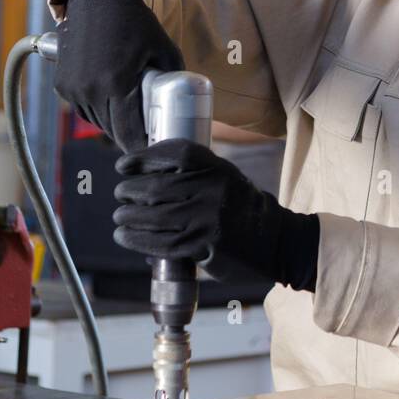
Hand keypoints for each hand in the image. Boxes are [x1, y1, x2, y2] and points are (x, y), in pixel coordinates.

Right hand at [53, 0, 184, 152]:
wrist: (100, 0)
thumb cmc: (137, 24)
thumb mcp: (165, 51)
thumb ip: (173, 81)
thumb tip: (182, 107)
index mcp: (117, 83)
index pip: (129, 134)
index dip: (143, 146)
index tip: (155, 149)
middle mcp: (90, 89)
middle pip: (113, 131)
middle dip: (131, 136)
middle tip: (148, 134)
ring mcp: (73, 88)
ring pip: (97, 122)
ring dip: (113, 123)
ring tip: (131, 116)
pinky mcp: (62, 85)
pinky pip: (84, 109)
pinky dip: (98, 110)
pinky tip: (112, 100)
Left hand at [112, 138, 318, 287]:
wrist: (277, 240)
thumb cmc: (243, 208)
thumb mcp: (227, 178)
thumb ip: (195, 173)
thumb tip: (146, 174)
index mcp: (218, 168)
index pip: (175, 153)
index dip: (144, 157)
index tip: (124, 165)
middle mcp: (212, 190)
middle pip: (155, 188)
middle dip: (128, 192)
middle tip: (121, 196)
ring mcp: (207, 219)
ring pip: (152, 217)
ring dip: (127, 218)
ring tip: (120, 219)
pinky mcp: (203, 245)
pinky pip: (160, 243)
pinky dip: (137, 240)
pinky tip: (126, 237)